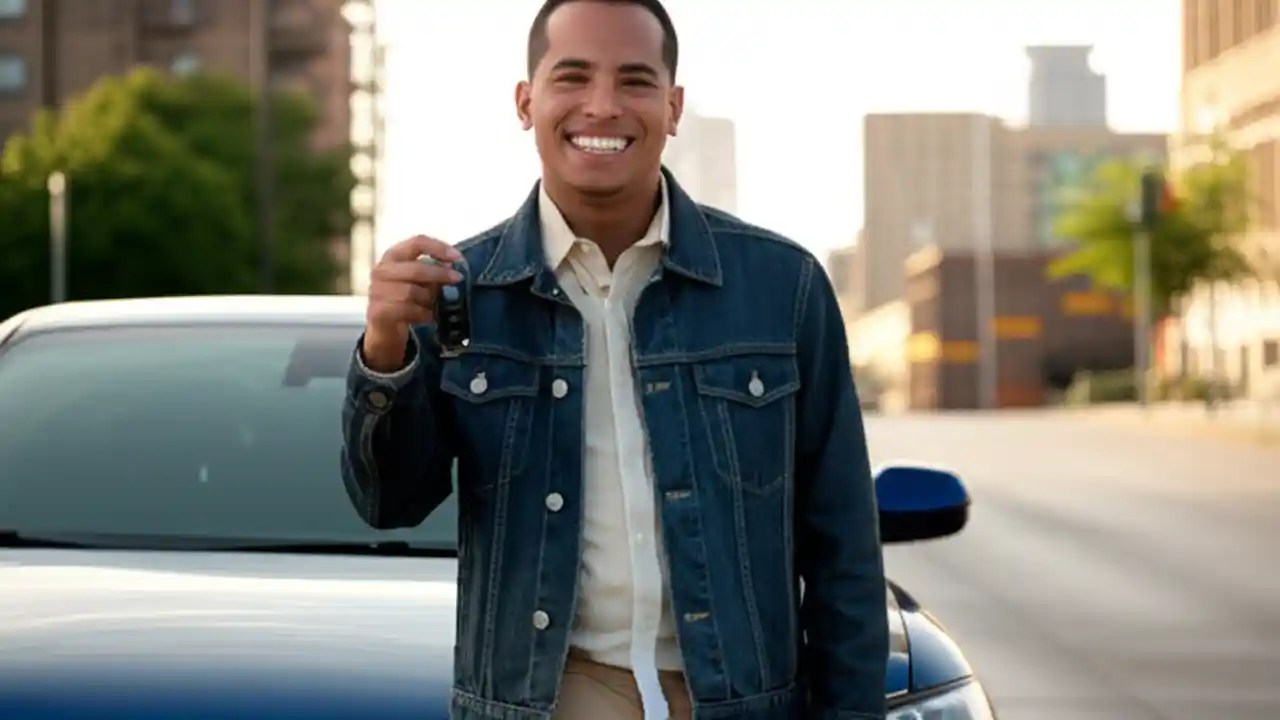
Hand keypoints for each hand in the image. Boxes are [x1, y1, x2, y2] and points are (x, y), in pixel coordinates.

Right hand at [363, 235, 461, 371]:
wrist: (385, 329)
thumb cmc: (406, 300)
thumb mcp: (420, 281)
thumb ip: (434, 270)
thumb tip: (453, 263)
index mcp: (393, 256)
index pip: (417, 243)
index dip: (439, 248)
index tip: (458, 257)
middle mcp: (382, 271)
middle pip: (416, 268)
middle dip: (440, 274)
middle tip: (457, 279)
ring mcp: (377, 291)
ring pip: (411, 292)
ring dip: (429, 299)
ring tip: (436, 304)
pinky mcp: (378, 311)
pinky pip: (407, 310)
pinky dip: (422, 314)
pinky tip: (429, 316)